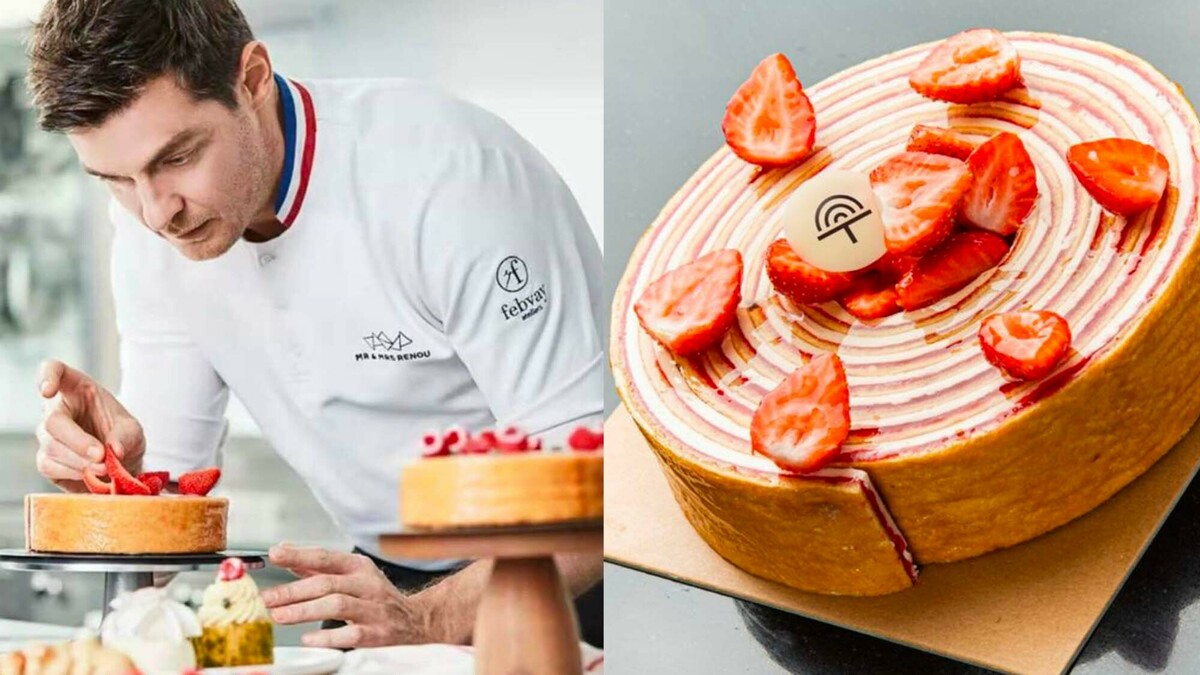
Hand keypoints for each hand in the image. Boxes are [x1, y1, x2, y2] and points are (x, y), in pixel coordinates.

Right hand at [35, 360, 144, 490]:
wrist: (123, 464)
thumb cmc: (124, 437)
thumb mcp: (134, 432)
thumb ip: (126, 437)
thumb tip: (114, 451)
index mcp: (76, 388)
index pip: (53, 370)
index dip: (46, 376)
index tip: (47, 391)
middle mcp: (57, 409)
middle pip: (53, 421)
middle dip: (78, 441)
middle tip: (102, 456)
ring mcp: (48, 435)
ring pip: (51, 446)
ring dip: (78, 460)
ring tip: (104, 468)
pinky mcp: (46, 459)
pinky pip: (49, 466)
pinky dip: (72, 473)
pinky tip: (90, 475)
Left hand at [262, 545, 433, 647]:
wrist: (416, 621)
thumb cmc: (377, 598)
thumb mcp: (353, 576)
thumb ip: (319, 568)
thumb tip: (286, 552)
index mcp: (360, 567)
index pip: (326, 557)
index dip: (299, 554)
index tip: (275, 554)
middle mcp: (368, 585)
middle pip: (327, 583)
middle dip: (294, 591)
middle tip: (269, 598)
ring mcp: (374, 609)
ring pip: (337, 605)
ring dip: (305, 610)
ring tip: (280, 616)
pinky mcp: (377, 634)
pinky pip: (351, 634)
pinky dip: (328, 637)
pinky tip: (308, 639)